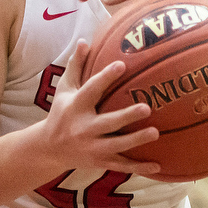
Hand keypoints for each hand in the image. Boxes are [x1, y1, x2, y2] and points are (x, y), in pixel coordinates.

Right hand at [40, 40, 161, 175]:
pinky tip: (158, 166)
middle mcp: (84, 128)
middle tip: (147, 107)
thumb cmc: (61, 112)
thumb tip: (84, 40)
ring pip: (117, 146)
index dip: (106, 77)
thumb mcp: (64, 89)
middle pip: (107, 123)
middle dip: (127, 117)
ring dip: (136, 141)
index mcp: (76, 107)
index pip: (91, 90)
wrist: (49, 149)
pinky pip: (121, 165)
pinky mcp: (100, 161)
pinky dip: (139, 167)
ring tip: (156, 132)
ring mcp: (92, 147)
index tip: (122, 64)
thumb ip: (76, 66)